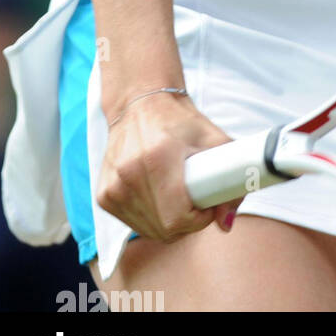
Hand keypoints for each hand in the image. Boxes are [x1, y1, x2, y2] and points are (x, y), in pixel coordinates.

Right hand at [96, 93, 242, 244]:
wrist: (139, 105)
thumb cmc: (180, 121)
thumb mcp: (213, 138)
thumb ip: (231, 175)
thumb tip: (226, 223)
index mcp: (157, 158)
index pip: (177, 218)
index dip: (200, 219)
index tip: (209, 206)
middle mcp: (128, 175)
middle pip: (165, 229)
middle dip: (188, 223)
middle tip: (198, 201)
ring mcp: (112, 188)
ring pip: (150, 231)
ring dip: (169, 223)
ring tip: (180, 197)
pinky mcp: (103, 197)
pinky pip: (134, 224)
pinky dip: (151, 219)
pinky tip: (159, 197)